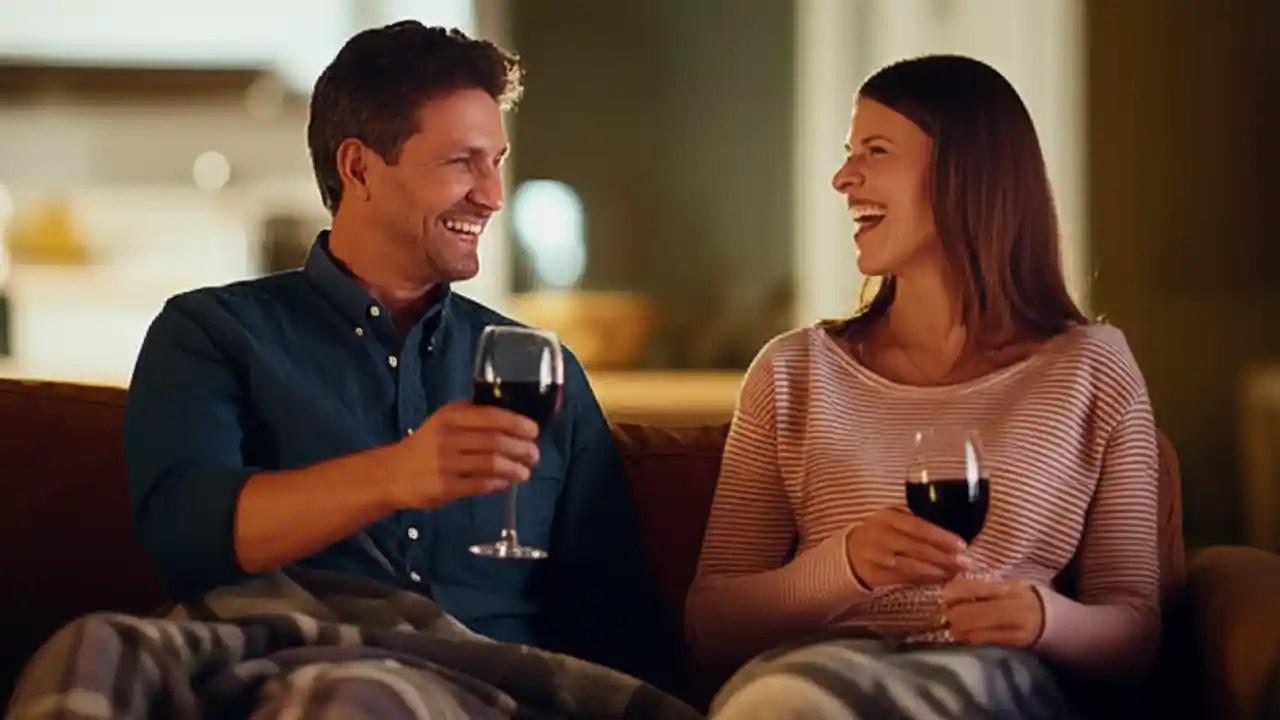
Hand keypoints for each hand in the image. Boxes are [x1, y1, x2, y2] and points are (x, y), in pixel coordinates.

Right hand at [383, 401, 540, 508]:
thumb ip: (472, 417)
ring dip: (515, 468)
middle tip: (534, 455)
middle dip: (521, 449)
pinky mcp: (445, 487)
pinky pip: (481, 484)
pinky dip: (498, 483)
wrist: (392, 473)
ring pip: (492, 464)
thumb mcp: (444, 421)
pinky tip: (505, 482)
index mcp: (450, 417)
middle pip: (496, 441)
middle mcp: (448, 437)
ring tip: (525, 472)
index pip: (492, 416)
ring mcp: (446, 463)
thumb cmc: (426, 444)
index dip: (517, 424)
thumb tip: (514, 420)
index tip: (534, 431)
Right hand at [845, 507, 970, 588]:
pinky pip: (904, 579)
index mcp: (887, 517)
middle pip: (916, 548)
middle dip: (944, 557)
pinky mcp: (875, 575)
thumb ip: (915, 522)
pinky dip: (924, 580)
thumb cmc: (880, 533)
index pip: (918, 526)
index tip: (962, 545)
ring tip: (955, 573)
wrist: (849, 552)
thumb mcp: (893, 519)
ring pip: (911, 566)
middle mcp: (880, 535)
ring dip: (936, 571)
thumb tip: (949, 535)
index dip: (941, 537)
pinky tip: (939, 580)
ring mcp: (876, 557)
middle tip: (966, 563)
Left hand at [941, 577, 1045, 647]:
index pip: (972, 587)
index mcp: (1006, 587)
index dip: (952, 593)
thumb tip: (950, 588)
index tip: (942, 596)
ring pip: (976, 630)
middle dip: (952, 615)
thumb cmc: (1021, 598)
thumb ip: (983, 586)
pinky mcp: (1016, 642)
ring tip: (953, 627)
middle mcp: (1011, 605)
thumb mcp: (1006, 586)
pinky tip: (966, 636)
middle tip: (945, 614)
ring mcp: (1015, 626)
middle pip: (971, 612)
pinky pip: (986, 641)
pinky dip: (971, 639)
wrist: (1052, 619)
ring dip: (958, 629)